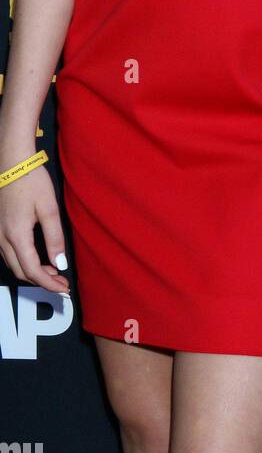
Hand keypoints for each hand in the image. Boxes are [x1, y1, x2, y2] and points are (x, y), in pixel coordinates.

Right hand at [0, 157, 70, 295]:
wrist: (11, 163)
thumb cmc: (31, 181)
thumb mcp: (49, 208)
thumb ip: (54, 237)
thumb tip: (59, 263)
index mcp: (17, 235)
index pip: (33, 271)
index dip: (49, 284)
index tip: (64, 289)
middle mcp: (2, 239)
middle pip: (21, 272)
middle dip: (43, 282)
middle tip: (62, 283)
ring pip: (13, 265)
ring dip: (33, 273)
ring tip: (54, 272)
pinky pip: (8, 255)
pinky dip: (24, 262)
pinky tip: (39, 259)